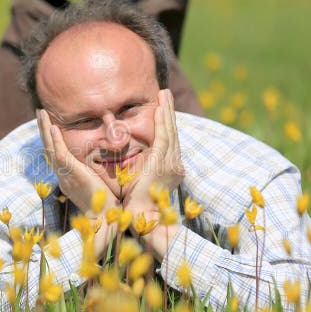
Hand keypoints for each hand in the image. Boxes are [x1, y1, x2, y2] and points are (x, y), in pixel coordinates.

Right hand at [36, 109, 116, 214]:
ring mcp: (65, 175)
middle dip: (44, 130)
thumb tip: (99, 169)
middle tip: (40, 113)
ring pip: (51, 148)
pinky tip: (53, 127)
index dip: (51, 139)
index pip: (56, 155)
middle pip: (49, 148)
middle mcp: (62, 175)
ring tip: (41, 113)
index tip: (49, 125)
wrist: (103, 220)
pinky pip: (61, 154)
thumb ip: (94, 176)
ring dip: (45, 129)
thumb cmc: (104, 206)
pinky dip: (56, 140)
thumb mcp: (96, 186)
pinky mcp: (72, 174)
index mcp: (67, 178)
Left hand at [122, 89, 184, 214]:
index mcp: (172, 169)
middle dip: (169, 111)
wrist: (143, 218)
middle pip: (172, 132)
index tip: (163, 107)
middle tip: (166, 93)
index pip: (169, 141)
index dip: (167, 122)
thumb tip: (135, 161)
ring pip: (169, 132)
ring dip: (167, 111)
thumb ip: (143, 169)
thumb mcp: (143, 183)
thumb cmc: (138, 206)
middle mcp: (175, 165)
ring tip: (164, 94)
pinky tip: (160, 108)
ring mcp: (171, 164)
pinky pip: (163, 137)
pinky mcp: (162, 163)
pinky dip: (162, 122)